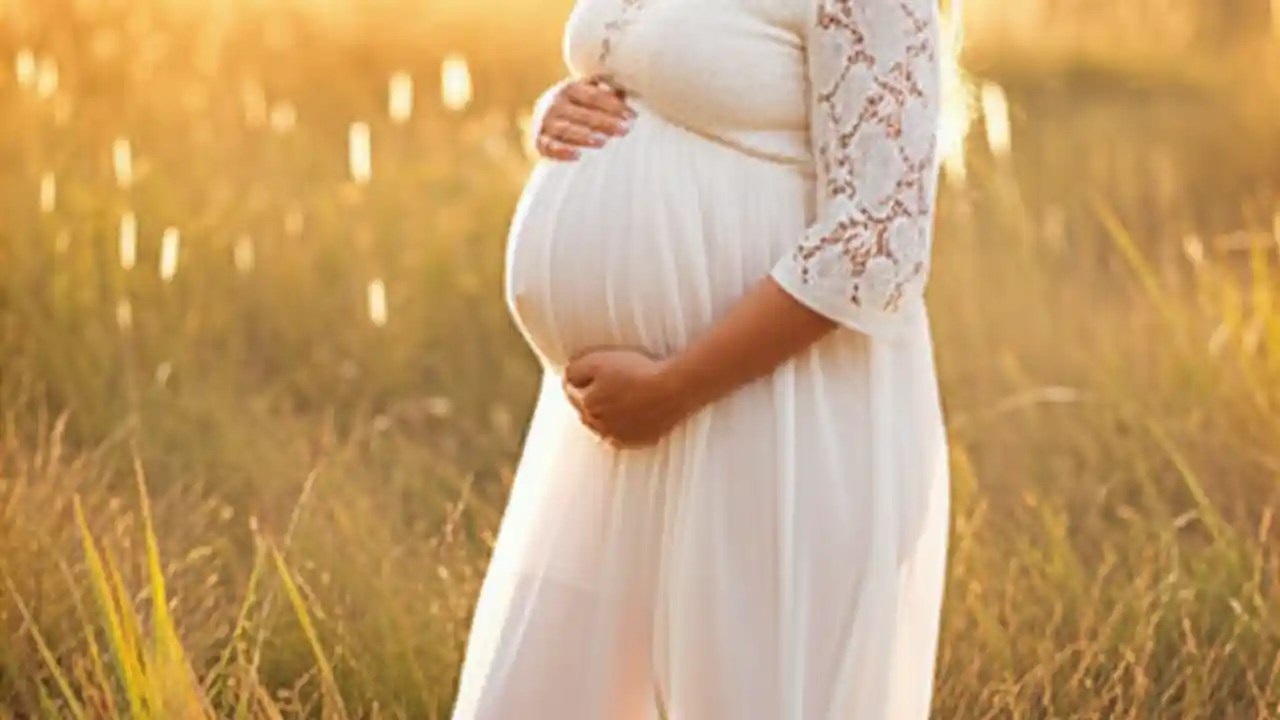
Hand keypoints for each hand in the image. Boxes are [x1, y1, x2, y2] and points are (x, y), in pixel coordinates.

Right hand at [536, 77, 635, 160]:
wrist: (546, 115)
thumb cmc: (578, 105)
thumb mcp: (589, 94)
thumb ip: (607, 92)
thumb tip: (624, 94)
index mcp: (570, 89)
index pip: (594, 96)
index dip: (613, 105)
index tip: (631, 116)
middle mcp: (556, 104)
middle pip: (583, 113)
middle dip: (605, 122)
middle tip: (624, 130)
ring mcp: (546, 122)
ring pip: (566, 129)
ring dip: (584, 136)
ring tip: (603, 143)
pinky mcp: (540, 141)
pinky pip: (550, 147)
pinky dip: (562, 151)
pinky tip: (578, 156)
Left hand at [562, 348, 693, 447]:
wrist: (673, 389)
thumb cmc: (636, 371)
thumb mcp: (598, 361)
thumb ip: (575, 370)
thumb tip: (566, 378)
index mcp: (588, 404)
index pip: (571, 391)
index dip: (577, 379)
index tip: (584, 372)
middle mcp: (599, 425)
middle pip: (586, 411)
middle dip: (588, 399)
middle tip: (599, 386)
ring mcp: (620, 436)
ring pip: (603, 427)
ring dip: (604, 417)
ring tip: (614, 403)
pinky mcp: (639, 441)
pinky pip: (624, 437)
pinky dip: (622, 429)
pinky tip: (629, 419)